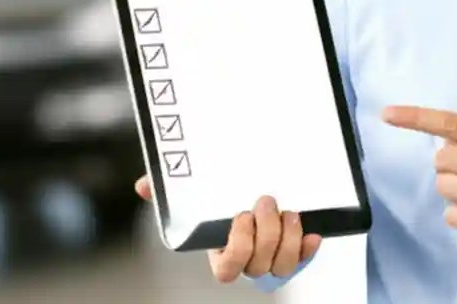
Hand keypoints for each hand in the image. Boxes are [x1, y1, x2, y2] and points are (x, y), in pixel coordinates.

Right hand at [134, 176, 322, 281]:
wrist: (257, 191)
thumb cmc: (220, 200)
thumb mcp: (194, 194)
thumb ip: (169, 191)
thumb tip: (143, 186)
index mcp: (222, 252)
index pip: (227, 270)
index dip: (238, 247)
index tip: (241, 216)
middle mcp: (248, 262)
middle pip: (258, 264)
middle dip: (266, 233)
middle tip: (267, 200)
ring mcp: (272, 259)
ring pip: (282, 265)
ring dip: (288, 239)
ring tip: (290, 212)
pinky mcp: (296, 251)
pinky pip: (304, 258)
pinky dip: (309, 247)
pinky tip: (313, 230)